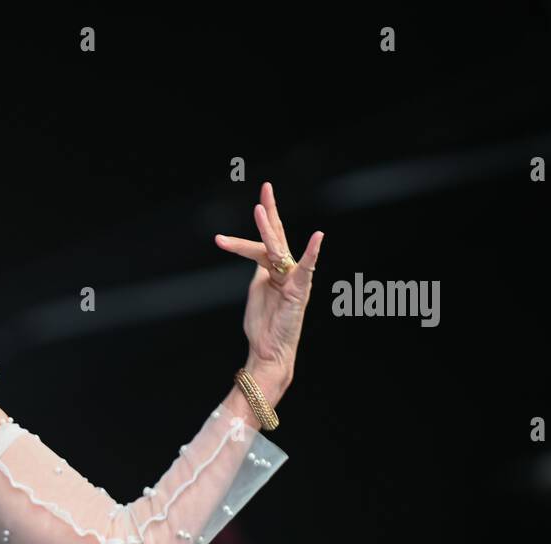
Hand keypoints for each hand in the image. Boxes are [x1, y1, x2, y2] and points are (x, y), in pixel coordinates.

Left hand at [214, 182, 323, 401]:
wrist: (268, 350)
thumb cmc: (263, 324)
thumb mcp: (257, 289)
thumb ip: (259, 270)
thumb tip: (253, 251)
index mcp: (274, 269)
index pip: (264, 242)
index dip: (254, 228)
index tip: (232, 226)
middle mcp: (286, 270)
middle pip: (276, 235)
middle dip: (269, 211)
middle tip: (265, 187)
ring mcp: (293, 279)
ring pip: (278, 249)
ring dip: (268, 229)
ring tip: (259, 209)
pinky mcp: (299, 291)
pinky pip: (307, 269)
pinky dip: (312, 253)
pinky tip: (318, 237)